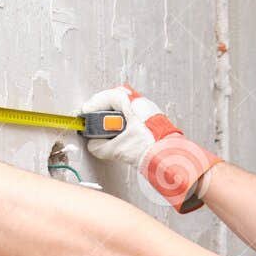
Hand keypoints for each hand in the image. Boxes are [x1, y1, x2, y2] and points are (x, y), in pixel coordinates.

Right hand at [79, 85, 220, 212]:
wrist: (170, 158)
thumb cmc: (151, 147)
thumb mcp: (119, 148)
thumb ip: (100, 146)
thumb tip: (94, 145)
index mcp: (132, 102)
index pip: (108, 97)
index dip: (93, 105)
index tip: (84, 113)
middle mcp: (141, 103)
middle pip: (116, 100)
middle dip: (103, 110)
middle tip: (93, 120)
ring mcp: (149, 111)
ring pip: (125, 109)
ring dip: (114, 118)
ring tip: (105, 130)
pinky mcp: (152, 121)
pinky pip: (133, 117)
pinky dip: (124, 123)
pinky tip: (120, 135)